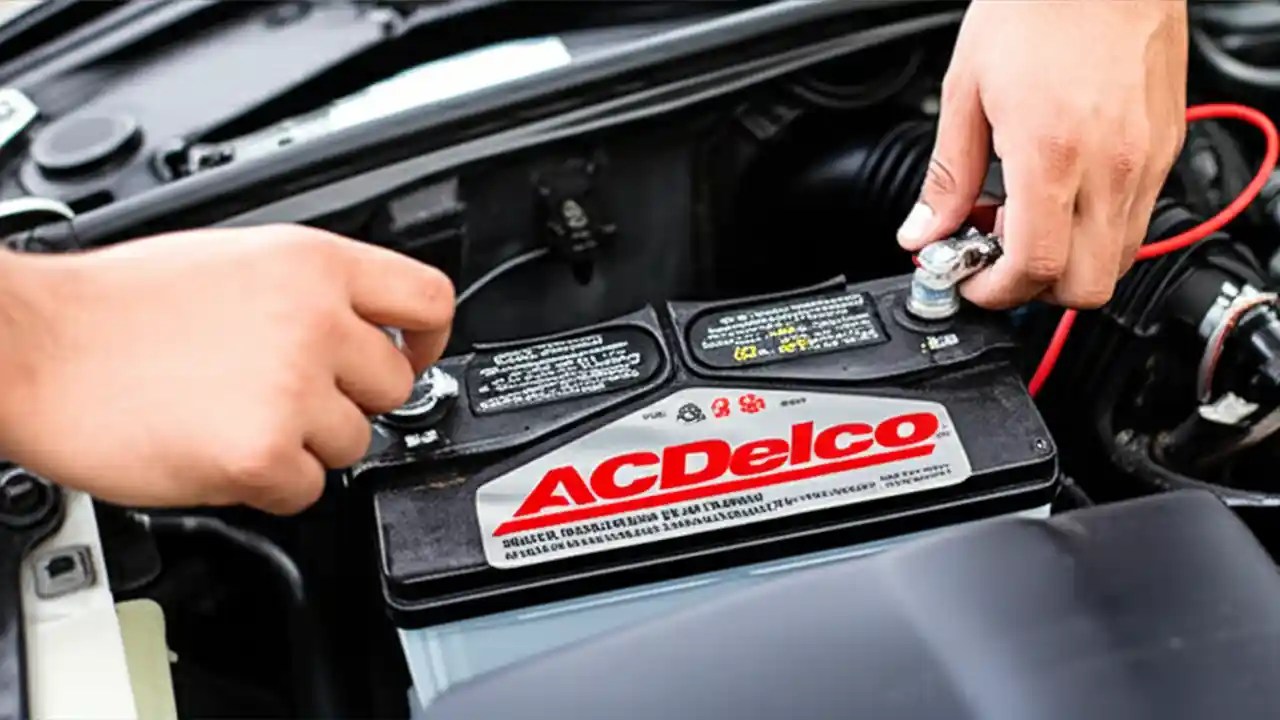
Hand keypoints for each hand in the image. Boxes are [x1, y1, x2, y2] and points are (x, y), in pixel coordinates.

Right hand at [0, 225, 453, 513]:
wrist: (34, 348)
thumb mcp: (236, 259)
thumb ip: (311, 290)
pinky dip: (271, 485)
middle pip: (393, 384)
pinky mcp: (263, 453)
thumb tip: (361, 324)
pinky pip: (309, 490)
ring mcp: (293, 388)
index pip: (428, 299)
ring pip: (353, 442)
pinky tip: (222, 450)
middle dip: (348, 399)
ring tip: (236, 415)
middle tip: (289, 396)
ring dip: (306, 444)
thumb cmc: (114, 309)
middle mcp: (315, 321)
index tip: (413, 355)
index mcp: (312, 263)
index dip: (429, 337)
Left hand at [897, 0, 1187, 308]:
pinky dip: (1097, 228)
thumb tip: (923, 232)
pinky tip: (1060, 195)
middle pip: (1088, 286)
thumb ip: (946, 176)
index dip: (996, 293)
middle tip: (996, 262)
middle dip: (1035, 290)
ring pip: (1118, 259)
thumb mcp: (966, 91)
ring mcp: (1147, 158)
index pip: (1035, 269)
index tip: (971, 284)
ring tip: (1025, 223)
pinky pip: (1137, 217)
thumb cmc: (1037, 5)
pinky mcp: (1166, 146)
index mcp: (1052, 152)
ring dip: (1069, 262)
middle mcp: (1111, 164)